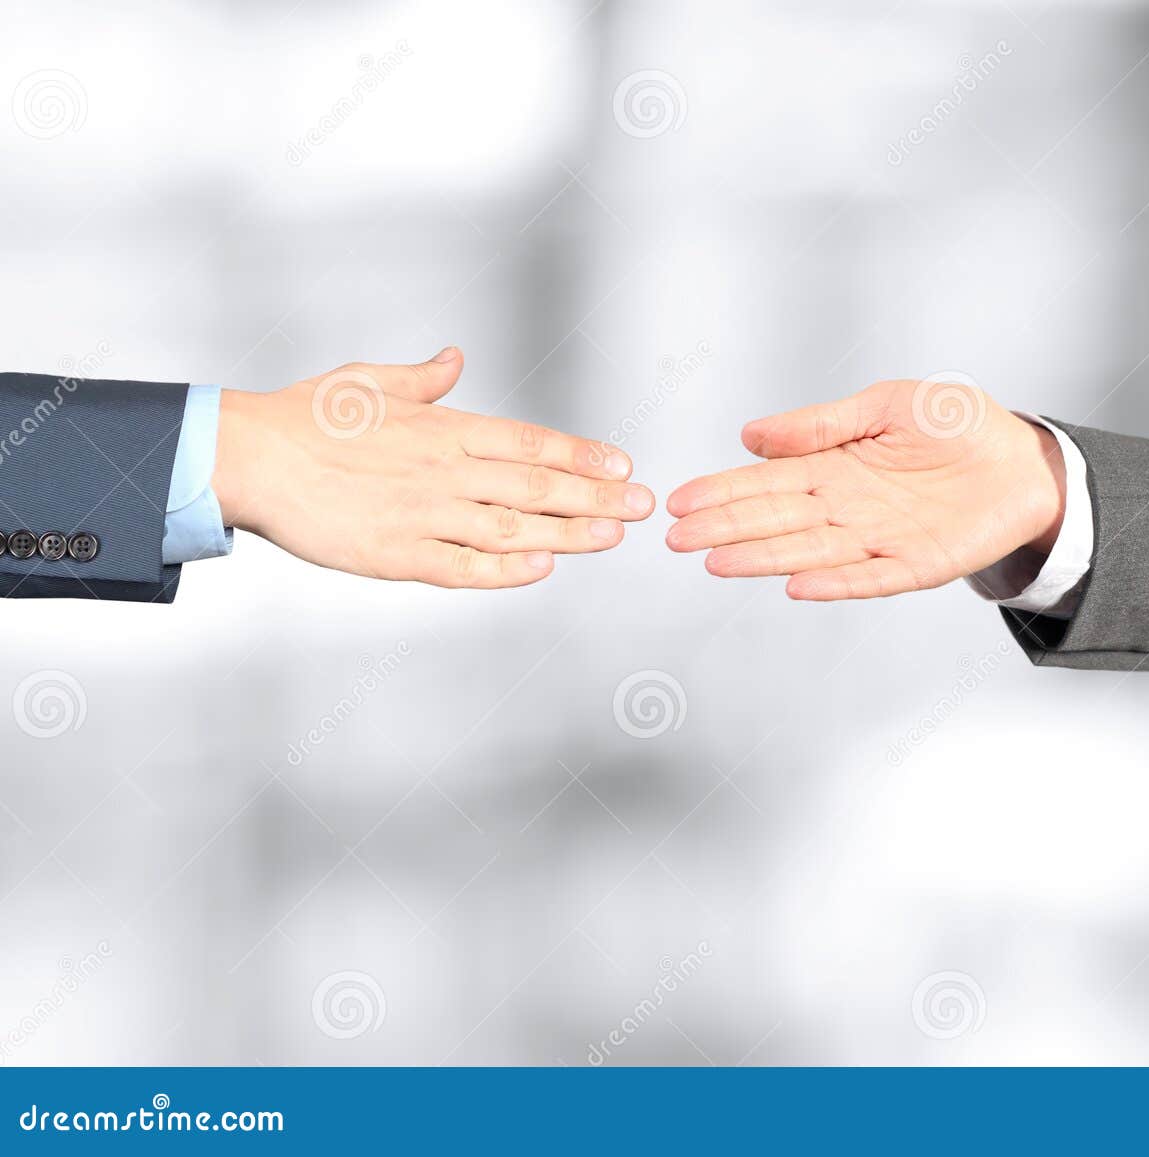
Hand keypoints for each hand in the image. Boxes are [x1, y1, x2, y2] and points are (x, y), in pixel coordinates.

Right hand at [212, 348, 653, 587]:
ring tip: (612, 536)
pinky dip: (505, 569)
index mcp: (441, 428)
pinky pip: (462, 568)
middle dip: (596, 497)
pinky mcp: (395, 556)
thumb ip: (422, 379)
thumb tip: (455, 358)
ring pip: (511, 529)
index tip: (622, 466)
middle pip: (536, 486)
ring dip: (568, 533)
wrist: (248, 457)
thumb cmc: (305, 418)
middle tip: (642, 507)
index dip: (582, 455)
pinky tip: (542, 568)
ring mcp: (422, 516)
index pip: (530, 442)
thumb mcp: (368, 381)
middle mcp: (442, 471)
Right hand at [665, 377, 1066, 599]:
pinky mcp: (916, 564)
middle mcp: (848, 508)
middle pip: (777, 519)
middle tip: (678, 538)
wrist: (1023, 459)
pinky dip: (835, 582)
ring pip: (810, 552)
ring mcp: (878, 539)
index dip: (724, 490)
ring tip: (718, 563)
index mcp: (835, 466)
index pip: (767, 481)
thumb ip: (822, 423)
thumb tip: (752, 435)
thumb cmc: (957, 426)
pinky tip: (798, 585)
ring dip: (764, 558)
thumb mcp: (886, 403)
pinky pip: (869, 577)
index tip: (681, 501)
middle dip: (726, 528)